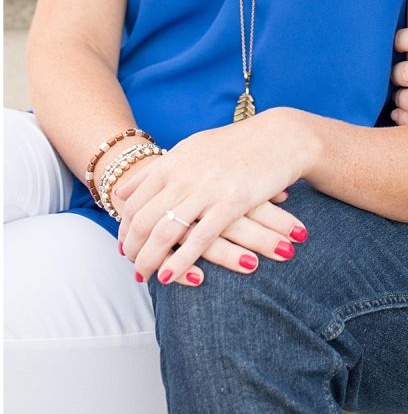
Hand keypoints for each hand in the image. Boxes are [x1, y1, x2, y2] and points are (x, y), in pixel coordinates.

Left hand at [112, 159, 291, 288]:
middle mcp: (184, 174)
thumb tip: (122, 190)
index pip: (136, 201)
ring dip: (150, 259)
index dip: (125, 228)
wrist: (279, 136)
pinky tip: (170, 277)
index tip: (124, 245)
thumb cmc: (235, 144)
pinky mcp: (232, 202)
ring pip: (166, 232)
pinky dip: (181, 261)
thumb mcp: (191, 148)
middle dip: (133, 248)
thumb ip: (157, 169)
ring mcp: (207, 188)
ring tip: (144, 276)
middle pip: (144, 219)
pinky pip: (200, 238)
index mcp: (173, 161)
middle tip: (132, 266)